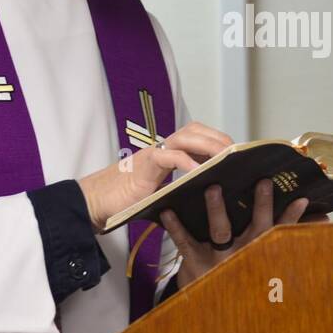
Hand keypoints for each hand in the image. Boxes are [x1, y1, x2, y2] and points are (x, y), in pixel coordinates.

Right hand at [77, 122, 233, 230]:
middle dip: (218, 137)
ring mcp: (152, 155)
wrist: (96, 203)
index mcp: (168, 154)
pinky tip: (198, 171)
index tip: (236, 152)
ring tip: (225, 157)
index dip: (217, 139)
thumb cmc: (129, 202)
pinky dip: (185, 161)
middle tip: (236, 152)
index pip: (197, 136)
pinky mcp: (143, 166)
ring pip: (185, 137)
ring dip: (208, 145)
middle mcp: (162, 149)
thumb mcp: (162, 195)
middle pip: (195, 130)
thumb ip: (181, 189)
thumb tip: (209, 197)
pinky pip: (168, 156)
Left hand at [160, 178, 327, 287]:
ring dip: (217, 209)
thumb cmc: (237, 275)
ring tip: (212, 187)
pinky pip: (184, 242)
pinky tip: (167, 210)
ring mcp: (218, 259)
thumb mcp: (264, 260)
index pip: (280, 232)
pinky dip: (175, 226)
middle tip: (263, 182)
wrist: (206, 312)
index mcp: (259, 252)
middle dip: (261, 205)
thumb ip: (287, 236)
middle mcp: (243, 255)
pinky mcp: (194, 263)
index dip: (292, 217)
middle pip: (255, 227)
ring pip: (220, 231)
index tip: (302, 198)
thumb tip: (323, 219)